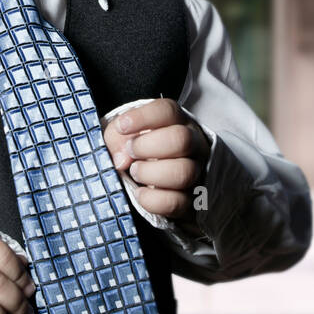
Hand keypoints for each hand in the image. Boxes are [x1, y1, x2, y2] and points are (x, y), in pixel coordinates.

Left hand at [102, 98, 210, 226]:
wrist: (158, 181)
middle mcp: (193, 144)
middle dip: (146, 147)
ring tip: (135, 172)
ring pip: (183, 172)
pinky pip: (177, 202)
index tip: (122, 127)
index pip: (168, 111)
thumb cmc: (141, 151)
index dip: (143, 117)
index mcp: (178, 122)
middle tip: (130, 152)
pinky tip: (140, 193)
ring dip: (149, 173)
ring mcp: (197, 172)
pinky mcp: (192, 200)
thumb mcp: (125, 136)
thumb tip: (122, 159)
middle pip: (181, 139)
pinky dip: (152, 199)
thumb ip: (117, 138)